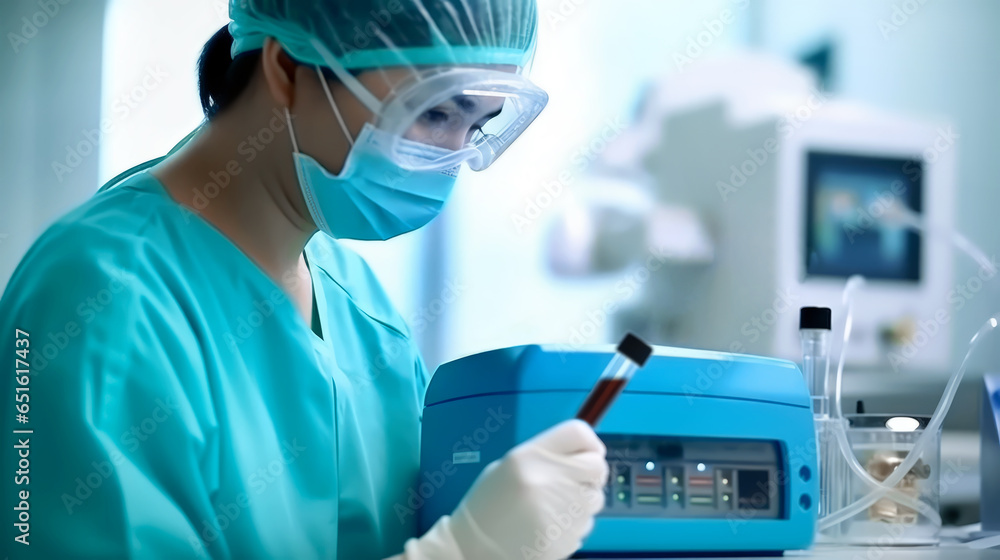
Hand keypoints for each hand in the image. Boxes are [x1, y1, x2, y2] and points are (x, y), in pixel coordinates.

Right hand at [392, 419, 607, 559]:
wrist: (475, 548)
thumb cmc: (488, 506)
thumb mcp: (508, 466)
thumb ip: (546, 455)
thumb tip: (583, 453)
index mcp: (529, 457)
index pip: (579, 433)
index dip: (588, 443)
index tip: (585, 452)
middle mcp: (548, 481)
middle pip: (597, 466)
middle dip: (590, 472)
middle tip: (574, 480)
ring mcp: (560, 512)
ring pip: (595, 498)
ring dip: (583, 500)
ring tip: (554, 506)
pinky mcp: (566, 537)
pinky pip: (586, 523)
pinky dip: (574, 523)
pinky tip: (550, 524)